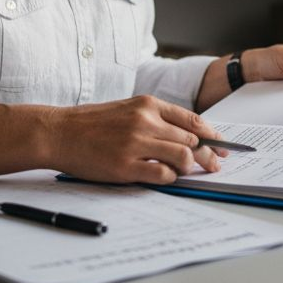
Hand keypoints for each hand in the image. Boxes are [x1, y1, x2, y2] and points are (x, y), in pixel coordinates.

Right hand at [51, 95, 226, 184]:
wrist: (59, 132)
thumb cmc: (92, 123)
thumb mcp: (127, 109)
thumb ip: (156, 119)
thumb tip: (188, 137)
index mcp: (148, 104)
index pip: (193, 120)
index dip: (214, 136)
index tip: (223, 147)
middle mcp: (145, 121)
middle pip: (193, 140)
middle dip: (208, 156)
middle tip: (215, 167)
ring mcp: (135, 143)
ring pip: (183, 156)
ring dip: (190, 167)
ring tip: (186, 172)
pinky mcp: (124, 166)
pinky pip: (161, 174)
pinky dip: (170, 178)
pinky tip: (165, 177)